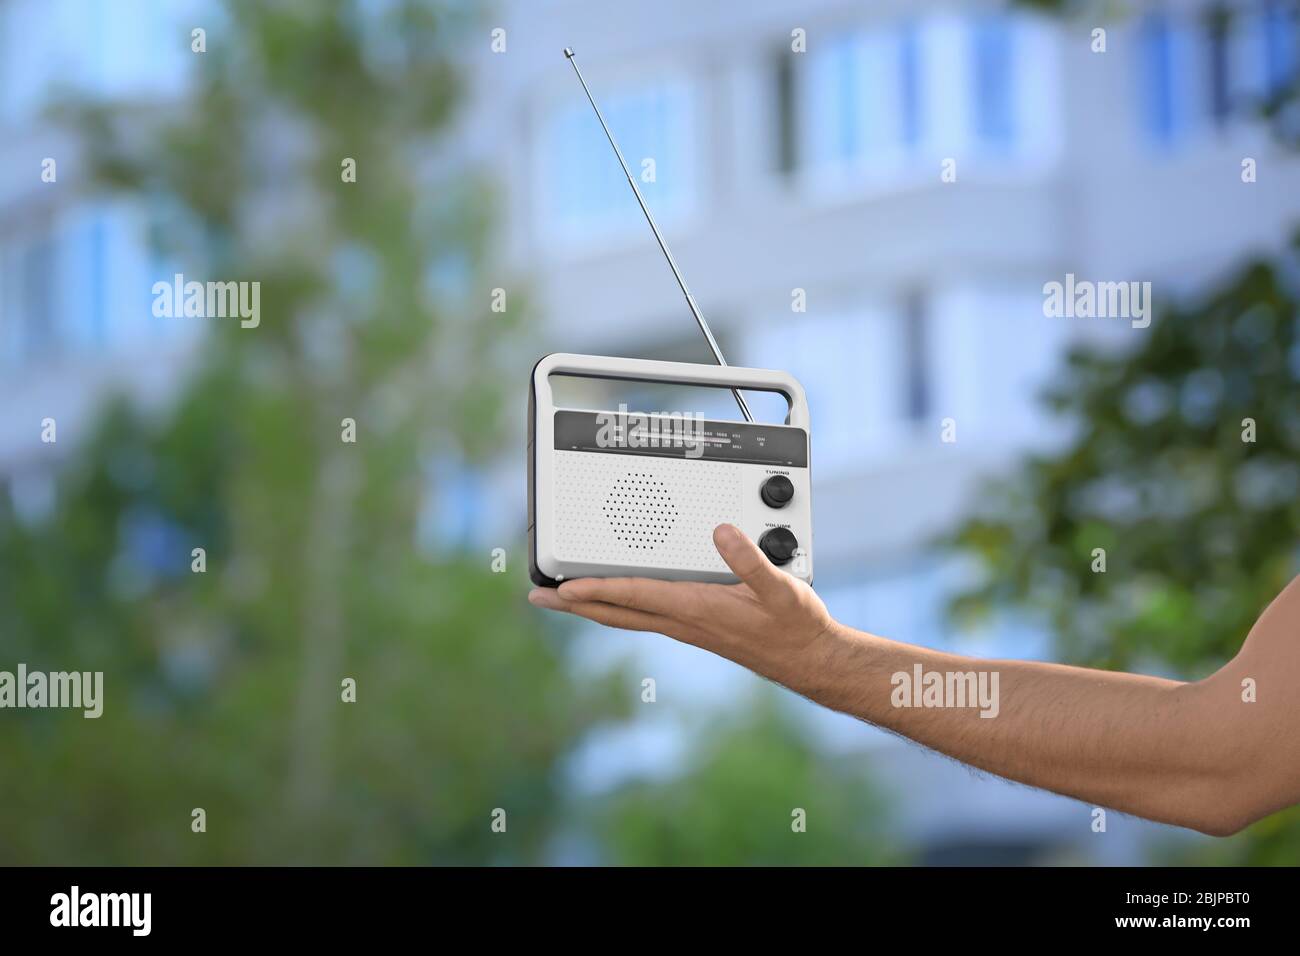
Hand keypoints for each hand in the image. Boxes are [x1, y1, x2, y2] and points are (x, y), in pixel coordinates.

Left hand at [527, 524, 835, 677]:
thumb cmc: (796, 627)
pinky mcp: (697, 627)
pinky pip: (644, 616)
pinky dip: (619, 606)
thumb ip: (752, 561)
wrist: (810, 661)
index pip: (635, 596)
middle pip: (616, 612)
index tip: (563, 586)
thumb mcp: (781, 589)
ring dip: (591, 605)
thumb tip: (722, 533)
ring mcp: (687, 627)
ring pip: (626, 615)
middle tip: (538, 596)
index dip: (596, 589)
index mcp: (696, 609)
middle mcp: (684, 621)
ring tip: (562, 596)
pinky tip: (616, 600)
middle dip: (576, 604)